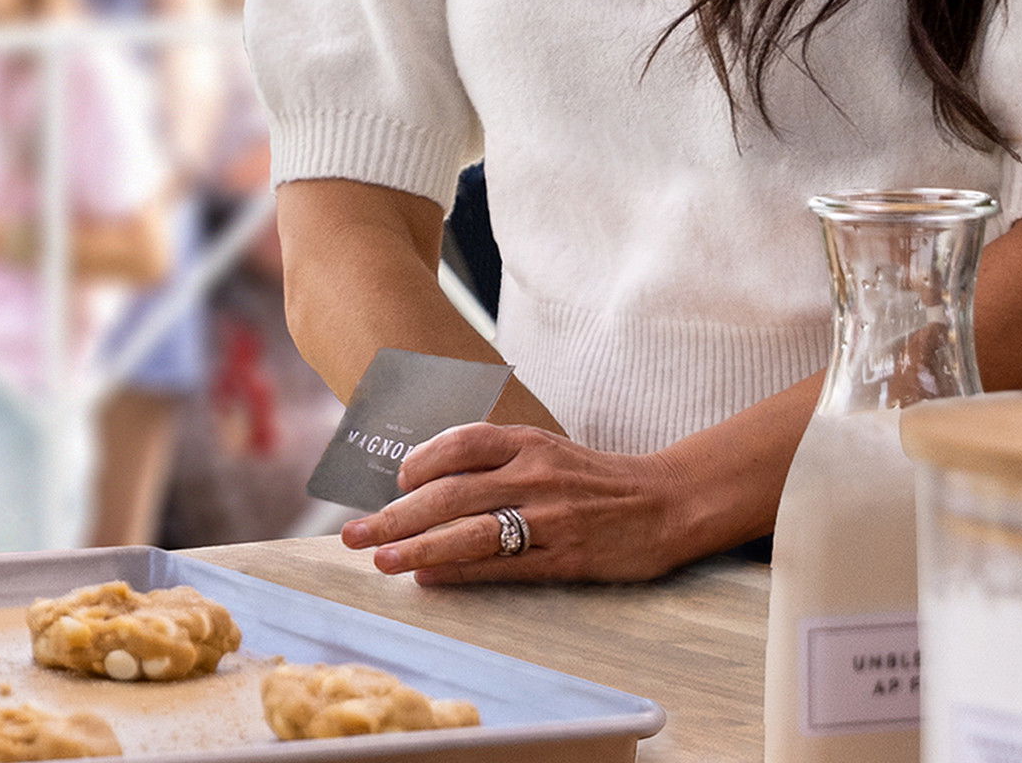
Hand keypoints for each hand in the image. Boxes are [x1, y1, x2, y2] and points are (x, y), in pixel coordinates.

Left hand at [338, 422, 732, 585]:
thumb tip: (426, 483)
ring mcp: (549, 517)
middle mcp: (534, 474)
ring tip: (381, 561)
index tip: (392, 482)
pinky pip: (502, 566)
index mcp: (528, 442)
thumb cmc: (595, 479)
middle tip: (354, 534)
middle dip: (395, 515)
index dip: (418, 462)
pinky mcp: (564, 557)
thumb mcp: (547, 451)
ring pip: (470, 531)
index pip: (459, 442)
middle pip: (450, 492)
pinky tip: (430, 579)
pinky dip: (461, 573)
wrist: (667, 503)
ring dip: (418, 547)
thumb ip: (494, 460)